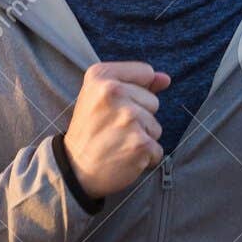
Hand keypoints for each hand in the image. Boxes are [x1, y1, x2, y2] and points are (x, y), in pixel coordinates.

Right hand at [63, 61, 171, 197]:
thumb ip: (136, 82)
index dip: (136, 92)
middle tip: (112, 128)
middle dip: (139, 117)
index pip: (146, 72)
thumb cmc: (89, 131)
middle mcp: (114, 91)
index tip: (114, 106)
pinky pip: (157, 149)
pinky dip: (144, 158)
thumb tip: (166, 79)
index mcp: (101, 75)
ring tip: (117, 142)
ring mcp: (128, 117)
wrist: (74, 169)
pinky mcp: (140, 142)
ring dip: (141, 138)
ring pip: (156, 126)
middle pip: (153, 101)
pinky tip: (124, 157)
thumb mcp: (100, 97)